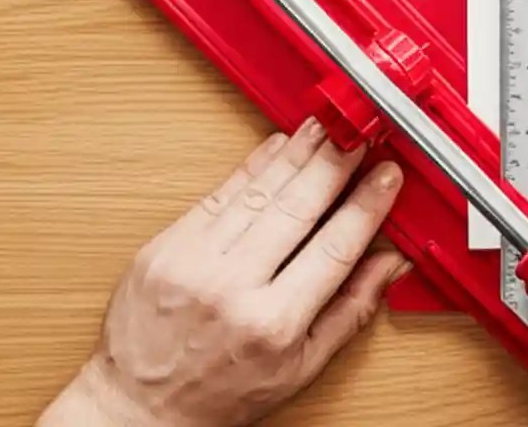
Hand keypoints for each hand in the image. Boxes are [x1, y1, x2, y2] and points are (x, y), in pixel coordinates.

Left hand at [37, 118, 409, 426]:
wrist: (138, 406)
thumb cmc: (221, 395)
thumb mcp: (301, 369)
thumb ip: (349, 311)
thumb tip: (389, 265)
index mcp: (274, 324)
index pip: (335, 247)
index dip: (366, 205)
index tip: (386, 176)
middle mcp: (233, 289)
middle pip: (297, 209)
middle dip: (334, 164)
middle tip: (360, 135)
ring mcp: (193, 263)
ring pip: (258, 194)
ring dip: (296, 154)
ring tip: (325, 129)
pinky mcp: (164, 247)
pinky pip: (216, 196)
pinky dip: (250, 167)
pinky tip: (275, 148)